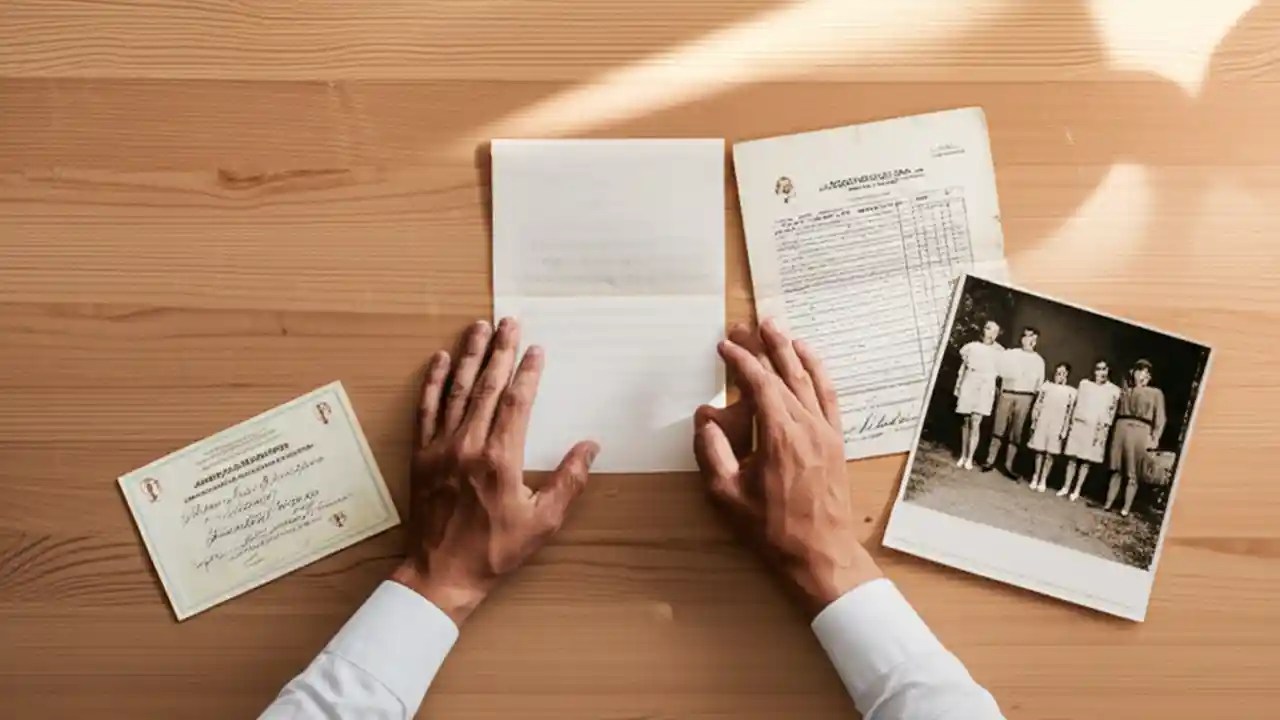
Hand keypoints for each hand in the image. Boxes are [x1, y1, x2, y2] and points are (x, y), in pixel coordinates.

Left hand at [391, 318, 598, 625]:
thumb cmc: (495, 551)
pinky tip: (441, 360)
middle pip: (487, 387)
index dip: (528, 372)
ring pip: (457, 391)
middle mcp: (468, 445)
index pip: (517, 402)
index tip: (536, 349)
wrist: (441, 573)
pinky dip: (434, 383)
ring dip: (470, 356)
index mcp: (500, 459)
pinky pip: (426, 410)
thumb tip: (590, 446)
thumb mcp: (543, 522)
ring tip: (479, 328)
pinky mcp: (421, 456)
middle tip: (508, 322)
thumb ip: (568, 481)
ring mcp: (441, 448)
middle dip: (500, 351)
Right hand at [694, 319, 881, 616]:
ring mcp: (825, 431)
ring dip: (791, 350)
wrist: (821, 554)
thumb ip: (712, 452)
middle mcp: (806, 425)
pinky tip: (809, 357)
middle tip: (745, 326)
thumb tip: (706, 419)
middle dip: (763, 346)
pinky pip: (829, 395)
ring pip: (808, 378)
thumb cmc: (772, 530)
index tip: (724, 346)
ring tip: (776, 328)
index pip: (758, 383)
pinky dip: (819, 371)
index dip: (740, 360)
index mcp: (779, 434)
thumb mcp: (728, 495)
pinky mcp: (836, 440)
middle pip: (784, 372)